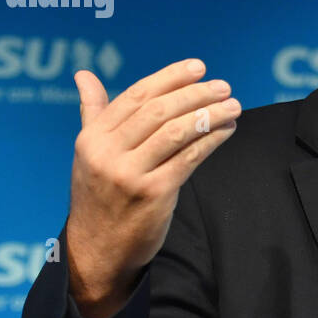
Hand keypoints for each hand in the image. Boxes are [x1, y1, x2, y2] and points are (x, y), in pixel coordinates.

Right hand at [67, 59, 239, 317]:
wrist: (97, 250)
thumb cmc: (98, 197)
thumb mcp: (88, 154)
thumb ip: (92, 113)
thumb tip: (84, 75)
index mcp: (91, 138)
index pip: (135, 97)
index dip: (169, 78)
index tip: (198, 67)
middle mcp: (107, 153)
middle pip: (158, 111)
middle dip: (195, 95)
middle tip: (223, 87)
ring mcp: (129, 174)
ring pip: (176, 132)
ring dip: (210, 115)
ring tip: (233, 106)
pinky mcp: (153, 194)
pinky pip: (189, 158)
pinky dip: (211, 141)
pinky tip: (227, 131)